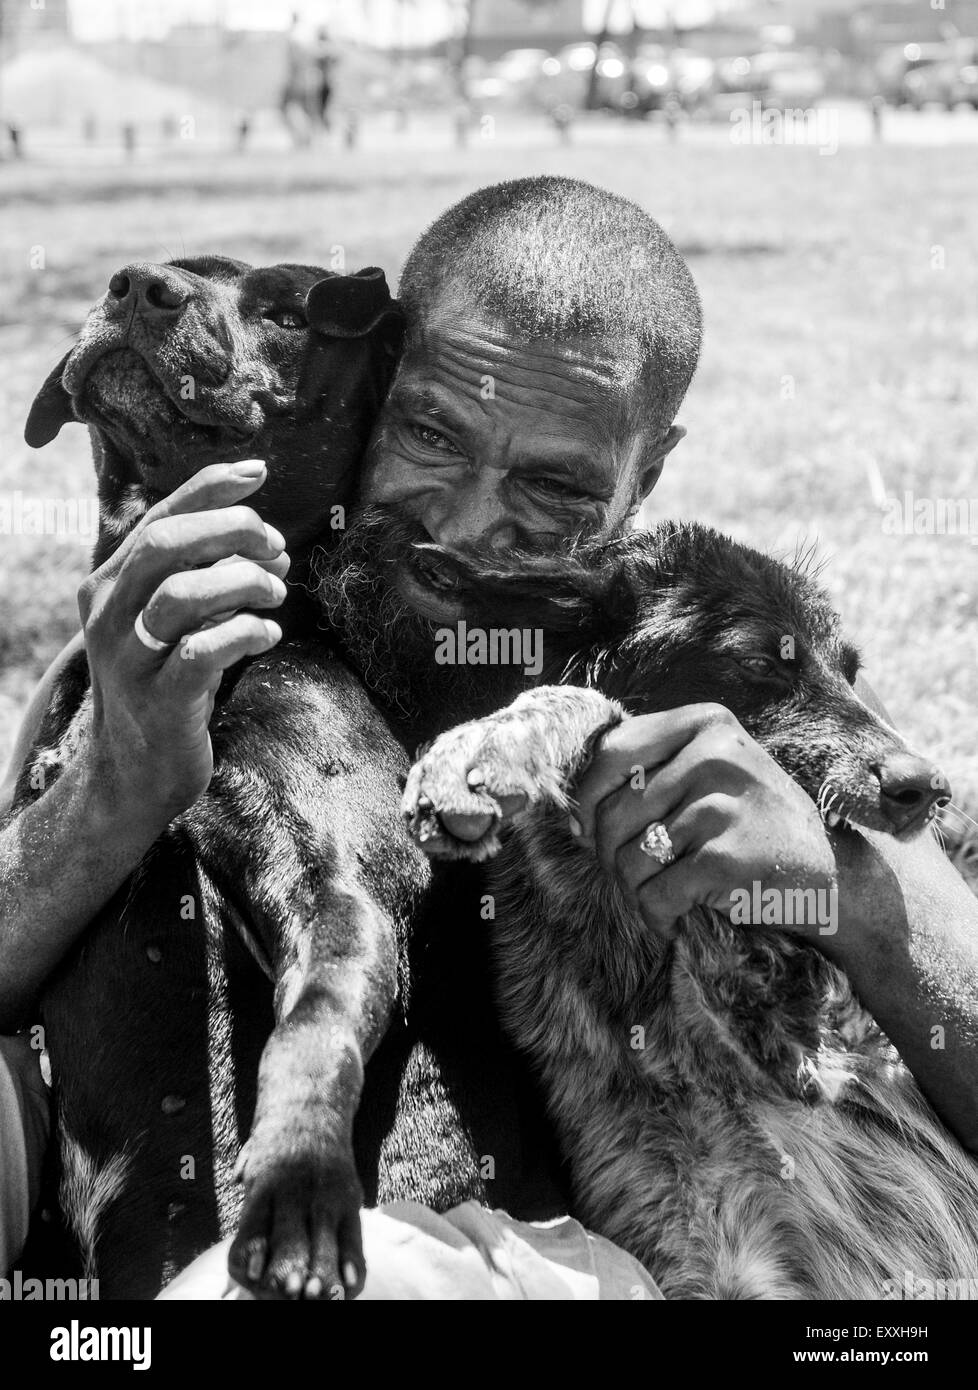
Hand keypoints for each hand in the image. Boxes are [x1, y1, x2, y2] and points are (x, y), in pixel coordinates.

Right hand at [79, 461, 289, 825]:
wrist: (135, 774)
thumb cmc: (166, 685)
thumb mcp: (171, 623)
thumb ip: (201, 574)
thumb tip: (262, 533)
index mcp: (109, 584)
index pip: (159, 517)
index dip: (209, 488)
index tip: (257, 473)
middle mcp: (108, 614)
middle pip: (166, 545)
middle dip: (230, 531)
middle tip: (276, 547)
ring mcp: (129, 658)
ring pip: (182, 592)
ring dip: (243, 582)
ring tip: (275, 594)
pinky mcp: (159, 700)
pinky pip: (202, 651)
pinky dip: (245, 633)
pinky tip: (268, 633)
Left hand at [572, 703, 835, 941]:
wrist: (829, 877)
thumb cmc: (750, 824)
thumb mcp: (710, 774)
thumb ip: (651, 770)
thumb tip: (575, 813)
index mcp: (706, 724)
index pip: (611, 753)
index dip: (588, 800)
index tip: (592, 830)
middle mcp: (716, 754)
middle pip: (614, 813)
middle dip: (609, 854)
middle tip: (632, 874)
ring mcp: (723, 806)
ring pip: (630, 858)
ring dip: (634, 889)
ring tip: (661, 893)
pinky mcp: (728, 858)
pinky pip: (656, 894)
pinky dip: (658, 915)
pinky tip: (676, 917)